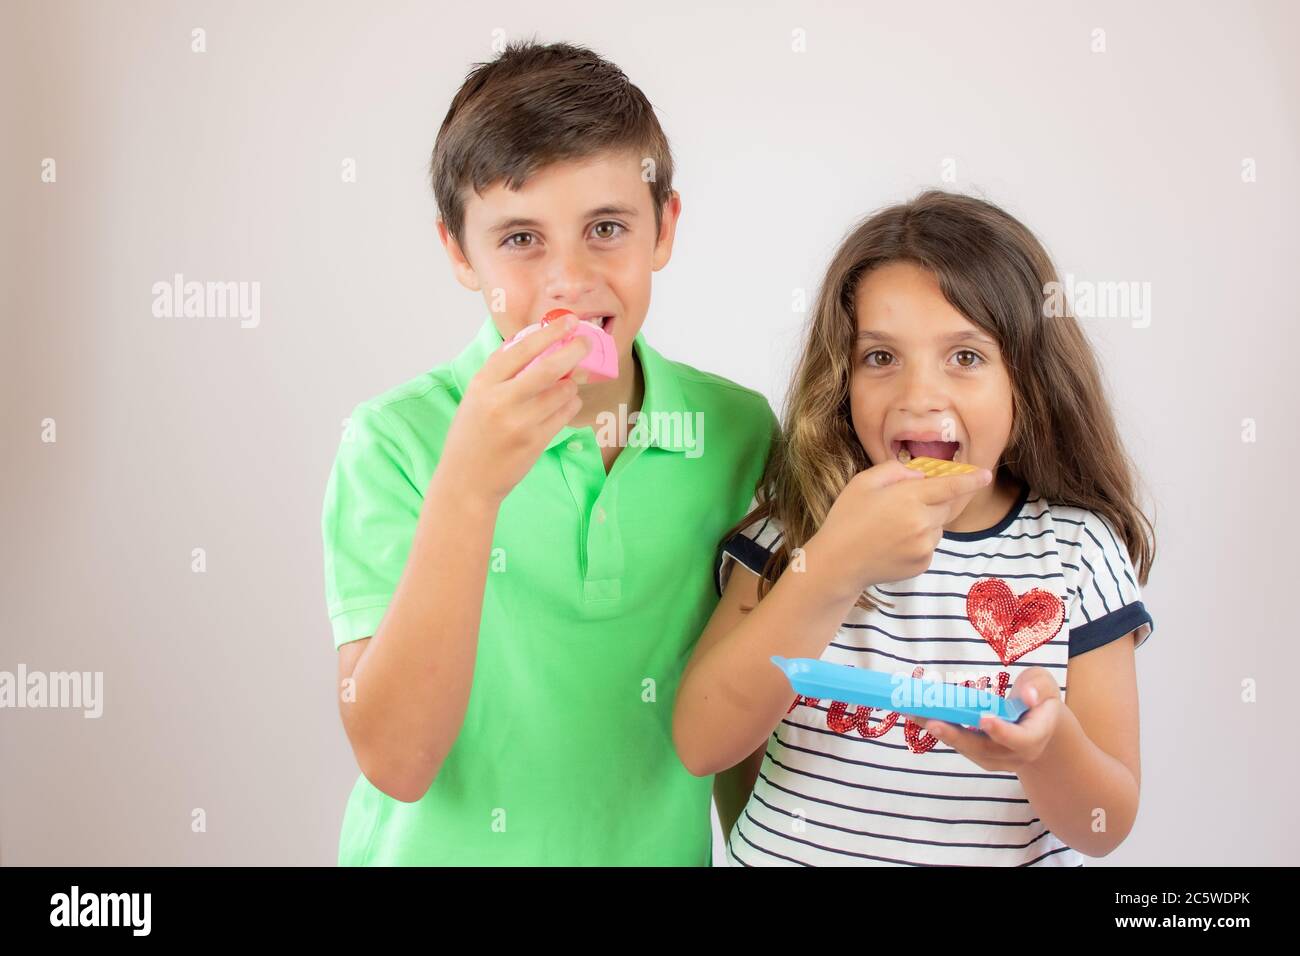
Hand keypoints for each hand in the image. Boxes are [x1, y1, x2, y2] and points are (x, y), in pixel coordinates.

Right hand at [438, 315, 591, 504]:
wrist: (467, 481)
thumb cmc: (472, 435)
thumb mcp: (476, 397)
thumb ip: (501, 373)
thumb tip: (536, 343)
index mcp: (483, 384)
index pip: (520, 349)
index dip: (548, 332)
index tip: (569, 321)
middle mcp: (501, 401)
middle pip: (548, 367)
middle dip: (573, 350)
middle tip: (587, 342)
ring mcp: (520, 423)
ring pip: (562, 392)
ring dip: (571, 384)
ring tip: (568, 385)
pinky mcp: (535, 442)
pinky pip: (564, 415)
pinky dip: (570, 404)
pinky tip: (566, 404)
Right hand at [808, 459, 992, 600]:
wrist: (838, 563)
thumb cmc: (846, 519)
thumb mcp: (863, 482)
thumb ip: (895, 470)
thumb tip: (919, 475)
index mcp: (909, 498)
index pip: (950, 486)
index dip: (971, 480)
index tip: (986, 475)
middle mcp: (922, 523)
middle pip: (946, 506)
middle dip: (936, 501)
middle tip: (907, 505)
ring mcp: (925, 546)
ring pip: (938, 527)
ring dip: (925, 522)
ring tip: (892, 529)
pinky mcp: (923, 563)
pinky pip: (930, 545)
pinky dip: (919, 541)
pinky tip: (894, 543)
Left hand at [915, 667, 1063, 771]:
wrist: (1038, 725)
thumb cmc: (1039, 699)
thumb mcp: (1045, 684)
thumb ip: (1038, 687)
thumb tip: (1026, 695)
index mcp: (1035, 736)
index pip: (1020, 739)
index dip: (1003, 731)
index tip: (984, 719)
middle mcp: (1014, 754)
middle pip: (984, 750)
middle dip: (956, 736)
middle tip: (932, 721)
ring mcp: (995, 759)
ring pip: (966, 749)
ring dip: (938, 731)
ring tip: (913, 713)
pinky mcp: (978, 755)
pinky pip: (958, 744)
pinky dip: (938, 729)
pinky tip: (916, 714)